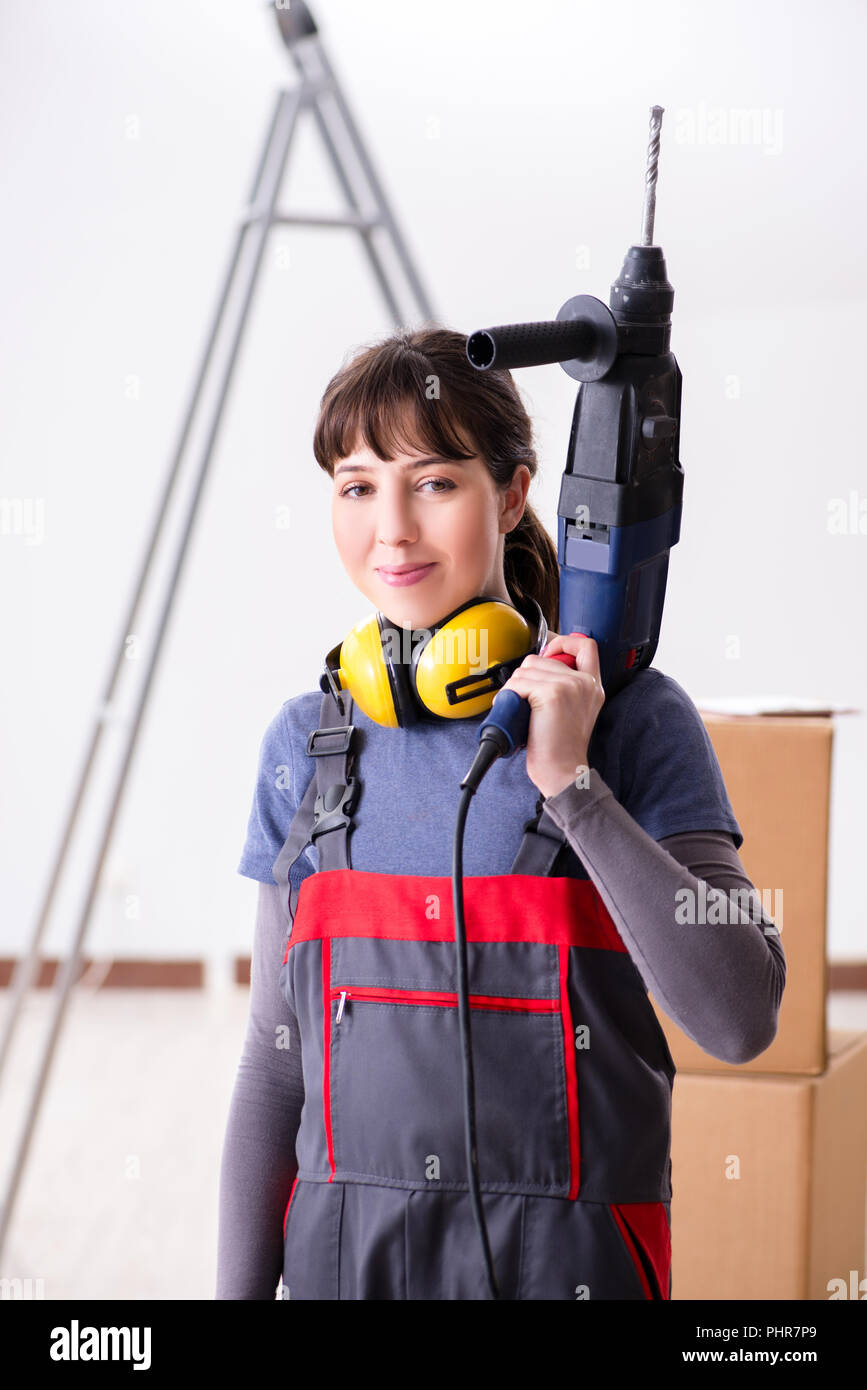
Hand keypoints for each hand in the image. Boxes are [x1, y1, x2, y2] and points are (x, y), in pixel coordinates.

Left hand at [499, 631, 604, 798]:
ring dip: (516, 688)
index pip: (585, 645)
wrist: (562, 771)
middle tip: (526, 701)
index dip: (563, 643)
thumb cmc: (561, 748)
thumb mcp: (574, 711)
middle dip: (526, 677)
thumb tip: (535, 668)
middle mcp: (585, 682)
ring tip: (523, 710)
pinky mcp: (552, 693)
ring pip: (526, 669)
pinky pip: (519, 683)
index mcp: (592, 685)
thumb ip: (566, 686)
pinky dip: (511, 697)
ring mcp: (570, 685)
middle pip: (542, 657)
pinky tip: (518, 714)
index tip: (548, 655)